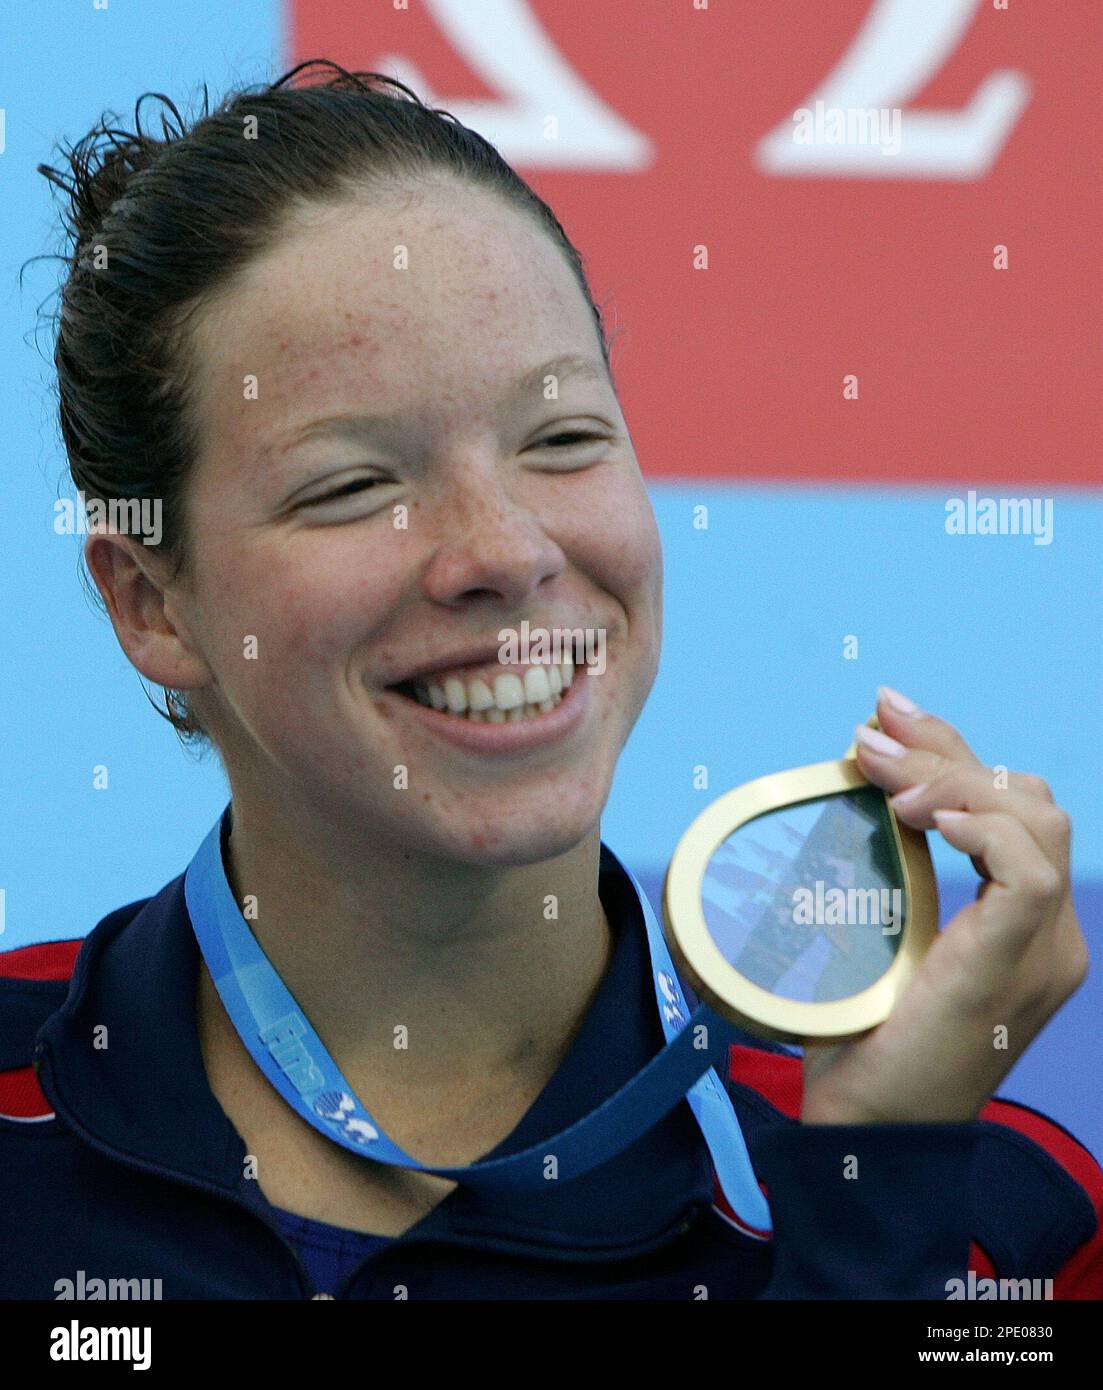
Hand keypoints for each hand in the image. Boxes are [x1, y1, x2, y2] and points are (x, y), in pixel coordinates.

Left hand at [800, 686, 1088, 1125]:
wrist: (866, 1130)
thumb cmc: (861, 1037)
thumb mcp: (874, 935)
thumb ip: (886, 872)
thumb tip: (852, 789)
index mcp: (1021, 926)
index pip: (1013, 811)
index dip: (955, 751)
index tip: (886, 714)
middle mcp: (1048, 936)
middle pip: (1027, 801)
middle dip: (947, 749)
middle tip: (868, 730)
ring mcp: (1042, 953)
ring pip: (1037, 821)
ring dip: (953, 778)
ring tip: (881, 772)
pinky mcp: (1014, 968)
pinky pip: (1030, 873)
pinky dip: (983, 828)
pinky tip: (925, 815)